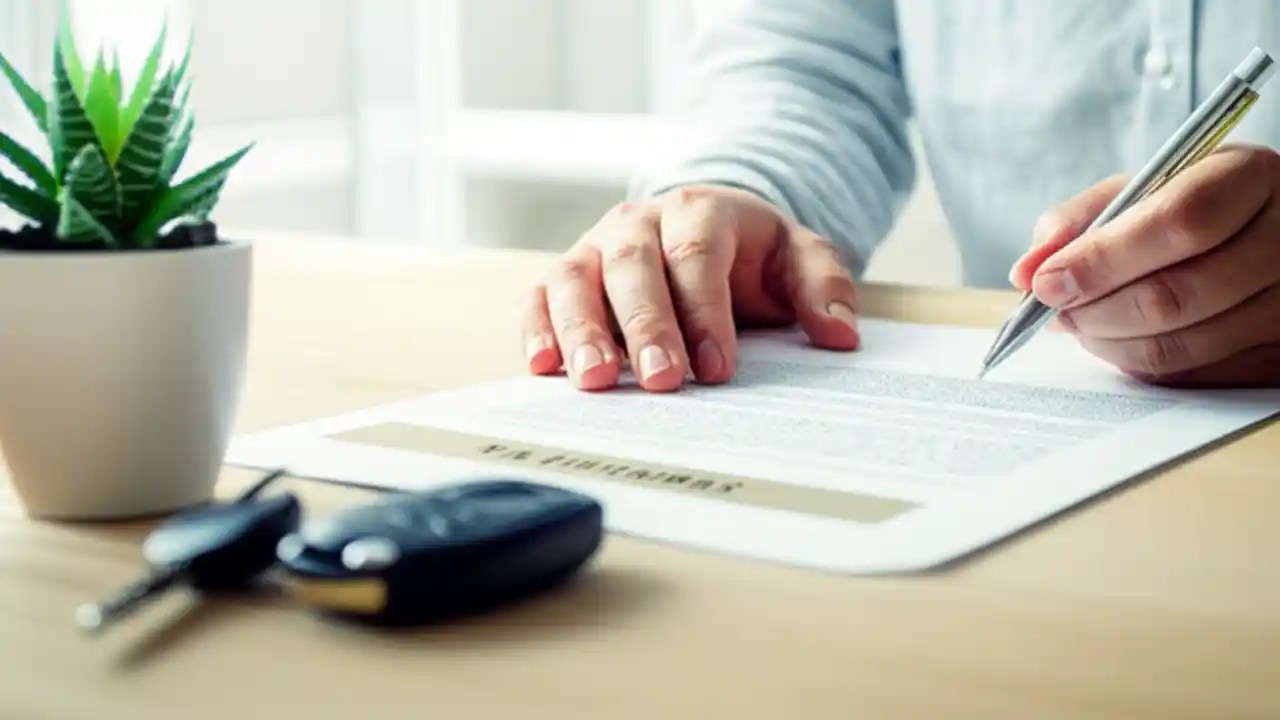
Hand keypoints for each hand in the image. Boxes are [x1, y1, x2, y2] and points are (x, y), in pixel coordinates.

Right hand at [520, 185, 860, 391]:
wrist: (706, 229)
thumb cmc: (751, 254)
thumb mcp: (800, 258)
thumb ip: (824, 287)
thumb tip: (840, 334)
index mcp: (699, 211)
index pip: (697, 255)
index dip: (705, 310)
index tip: (718, 367)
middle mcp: (637, 223)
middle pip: (633, 266)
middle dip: (646, 326)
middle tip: (661, 381)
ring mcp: (595, 247)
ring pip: (575, 279)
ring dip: (581, 330)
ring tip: (595, 381)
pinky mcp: (567, 276)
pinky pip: (539, 296)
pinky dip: (536, 329)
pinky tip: (543, 367)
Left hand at [1011, 144, 1279, 386]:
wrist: (1261, 230)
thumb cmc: (1188, 204)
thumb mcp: (1139, 188)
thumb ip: (1077, 221)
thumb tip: (1026, 273)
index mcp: (1250, 178)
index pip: (1180, 223)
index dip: (1103, 259)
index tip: (1046, 281)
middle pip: (1177, 295)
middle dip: (1094, 311)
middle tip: (1055, 310)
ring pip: (1182, 346)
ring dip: (1109, 343)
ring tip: (1080, 322)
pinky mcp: (1279, 354)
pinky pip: (1194, 377)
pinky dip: (1139, 364)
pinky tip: (1119, 339)